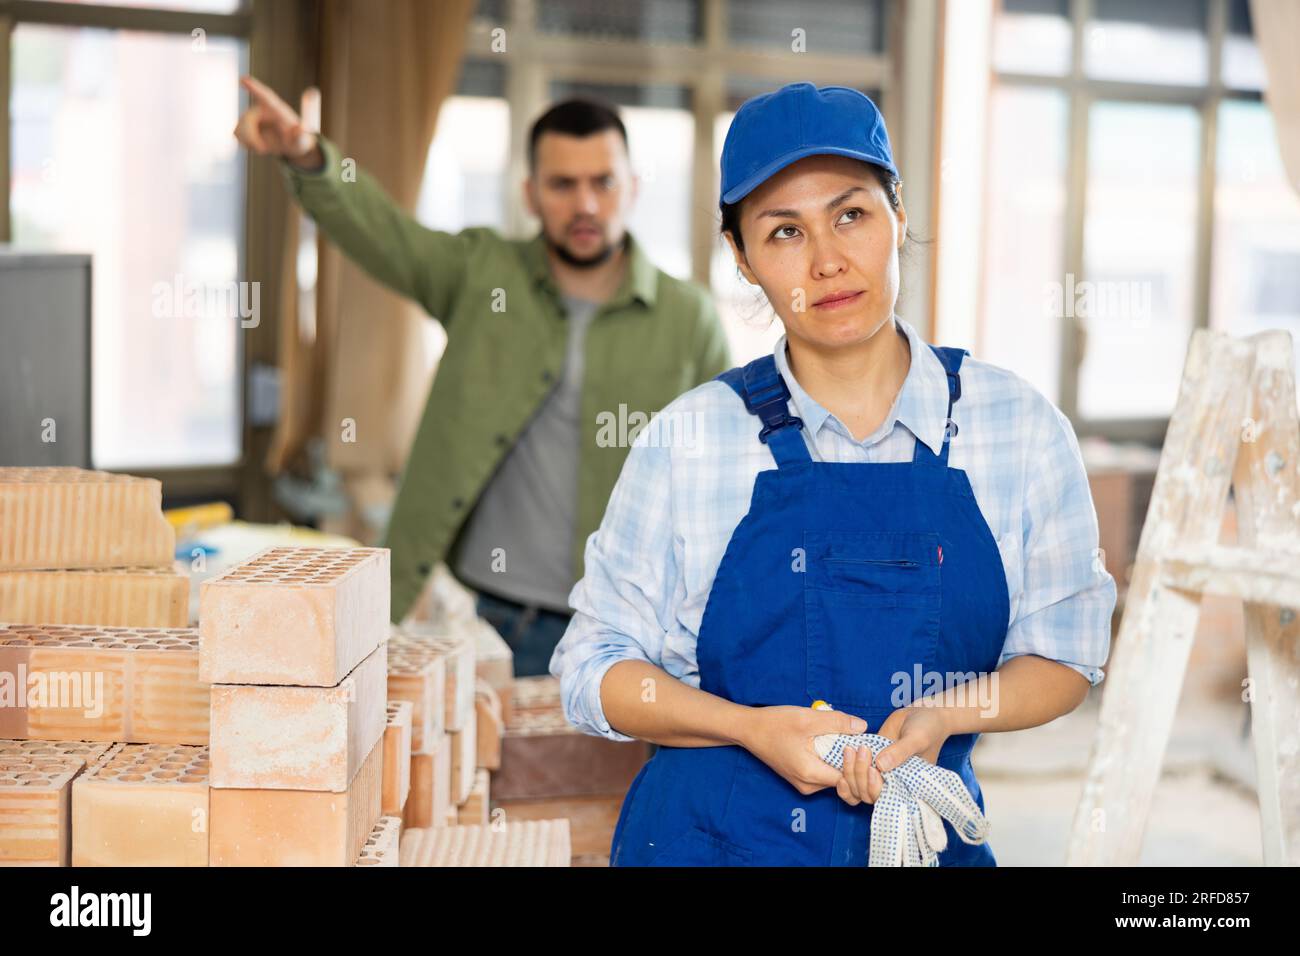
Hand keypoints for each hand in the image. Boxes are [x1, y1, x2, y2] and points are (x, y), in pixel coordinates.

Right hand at [233, 75, 321, 166]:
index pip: (265, 95)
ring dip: (250, 142)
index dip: (254, 87)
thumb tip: (300, 127)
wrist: (292, 145)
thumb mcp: (303, 141)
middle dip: (251, 137)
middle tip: (263, 150)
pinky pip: (237, 134)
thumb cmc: (299, 140)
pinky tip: (258, 146)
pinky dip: (246, 144)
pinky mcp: (245, 125)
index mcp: (277, 109)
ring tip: (264, 149)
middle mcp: (262, 110)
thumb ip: (301, 135)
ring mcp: (252, 117)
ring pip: (239, 128)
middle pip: (247, 119)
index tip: (243, 79)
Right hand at [739, 705, 867, 795]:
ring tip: (845, 739)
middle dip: (853, 763)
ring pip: (833, 777)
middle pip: (843, 781)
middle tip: (858, 741)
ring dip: (842, 760)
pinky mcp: (801, 777)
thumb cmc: (774, 723)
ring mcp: (803, 783)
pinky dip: (831, 760)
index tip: (863, 746)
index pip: (848, 780)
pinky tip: (832, 743)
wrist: (748, 729)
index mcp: (810, 774)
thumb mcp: (807, 718)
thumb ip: (837, 722)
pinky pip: (824, 772)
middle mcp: (808, 785)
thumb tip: (863, 727)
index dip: (859, 765)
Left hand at [835, 705, 950, 806]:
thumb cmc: (927, 729)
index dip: (875, 788)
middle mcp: (891, 782)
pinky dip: (845, 766)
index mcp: (906, 785)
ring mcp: (878, 771)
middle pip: (866, 793)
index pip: (886, 798)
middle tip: (862, 751)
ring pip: (857, 784)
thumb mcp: (917, 739)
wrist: (921, 713)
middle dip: (860, 776)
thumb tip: (880, 765)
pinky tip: (843, 754)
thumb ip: (900, 752)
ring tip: (851, 749)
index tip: (873, 770)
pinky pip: (852, 770)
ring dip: (850, 771)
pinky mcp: (869, 758)